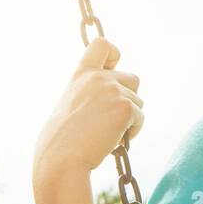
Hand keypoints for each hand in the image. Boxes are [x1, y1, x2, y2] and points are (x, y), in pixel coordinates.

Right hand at [33, 37, 143, 179]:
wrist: (62, 158)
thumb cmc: (62, 140)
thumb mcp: (71, 105)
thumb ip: (89, 94)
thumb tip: (112, 101)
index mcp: (81, 75)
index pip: (102, 45)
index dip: (114, 54)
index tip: (114, 67)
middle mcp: (98, 77)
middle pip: (133, 79)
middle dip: (129, 99)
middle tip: (111, 120)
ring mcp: (113, 90)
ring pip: (138, 101)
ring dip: (130, 118)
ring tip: (107, 133)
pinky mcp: (125, 107)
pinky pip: (140, 117)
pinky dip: (132, 131)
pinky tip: (114, 141)